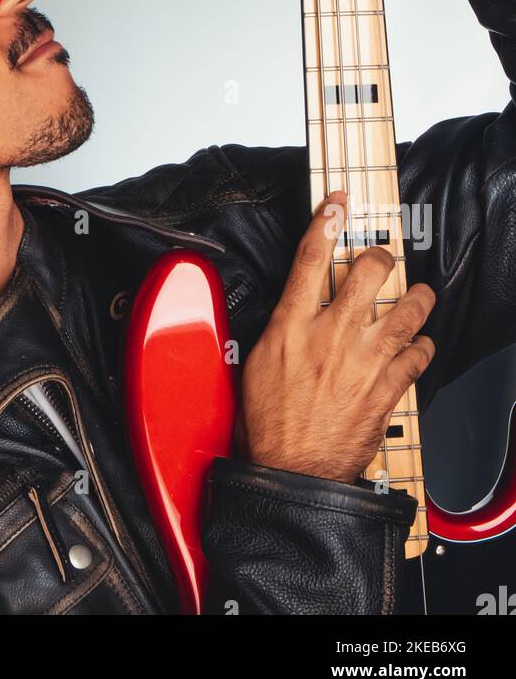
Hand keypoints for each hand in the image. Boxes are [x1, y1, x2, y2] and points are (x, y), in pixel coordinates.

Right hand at [235, 191, 435, 483]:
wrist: (290, 474)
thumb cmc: (267, 425)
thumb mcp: (255, 363)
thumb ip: (279, 330)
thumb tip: (291, 310)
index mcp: (290, 327)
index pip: (308, 259)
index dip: (324, 222)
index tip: (337, 204)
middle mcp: (329, 338)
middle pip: (367, 275)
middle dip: (381, 258)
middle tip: (384, 259)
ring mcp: (362, 363)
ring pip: (405, 312)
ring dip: (417, 299)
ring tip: (420, 295)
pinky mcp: (384, 391)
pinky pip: (417, 358)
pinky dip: (423, 348)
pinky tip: (421, 346)